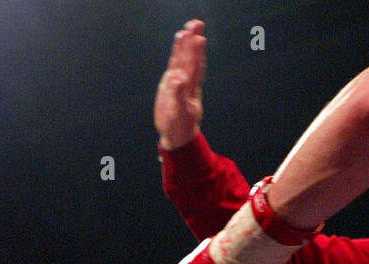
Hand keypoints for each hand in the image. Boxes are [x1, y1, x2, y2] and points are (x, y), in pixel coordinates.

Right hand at [154, 20, 205, 149]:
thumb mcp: (179, 113)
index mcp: (191, 89)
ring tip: (188, 27)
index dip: (195, 53)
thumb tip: (178, 79)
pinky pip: (175, 63)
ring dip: (186, 43)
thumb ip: (179, 96)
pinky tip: (179, 39)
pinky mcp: (171, 82)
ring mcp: (179, 80)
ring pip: (183, 58)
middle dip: (193, 42)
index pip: (194, 67)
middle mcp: (187, 81)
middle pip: (190, 58)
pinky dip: (177, 51)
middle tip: (196, 24)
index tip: (198, 39)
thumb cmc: (180, 127)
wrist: (176, 135)